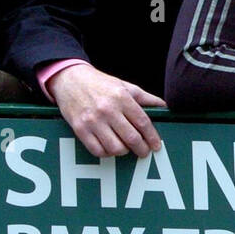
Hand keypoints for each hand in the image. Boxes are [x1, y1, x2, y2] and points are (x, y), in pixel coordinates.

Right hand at [49, 64, 165, 157]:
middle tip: (144, 152)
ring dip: (124, 152)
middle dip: (141, 148)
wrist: (69, 79)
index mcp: (121, 97)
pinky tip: (111, 148)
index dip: (152, 137)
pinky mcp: (80, 129)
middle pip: (131, 137)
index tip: (156, 146)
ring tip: (126, 148)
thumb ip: (145, 97)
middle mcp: (107, 109)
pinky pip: (97, 150)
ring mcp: (92, 120)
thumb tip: (164, 106)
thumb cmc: (100, 83)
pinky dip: (107, 153)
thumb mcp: (125, 85)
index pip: (143, 122)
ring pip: (115, 147)